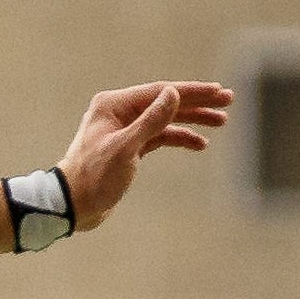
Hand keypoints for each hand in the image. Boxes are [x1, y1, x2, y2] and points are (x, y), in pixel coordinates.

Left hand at [57, 80, 230, 229]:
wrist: (71, 206)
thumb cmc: (93, 178)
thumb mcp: (125, 149)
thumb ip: (150, 121)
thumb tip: (173, 94)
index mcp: (113, 106)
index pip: (160, 92)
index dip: (192, 92)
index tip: (219, 93)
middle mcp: (118, 113)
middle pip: (165, 102)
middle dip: (197, 103)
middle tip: (228, 103)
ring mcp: (124, 129)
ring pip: (165, 120)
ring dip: (192, 120)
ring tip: (220, 122)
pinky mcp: (128, 147)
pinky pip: (159, 136)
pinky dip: (179, 138)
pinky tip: (199, 144)